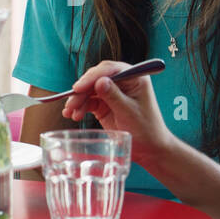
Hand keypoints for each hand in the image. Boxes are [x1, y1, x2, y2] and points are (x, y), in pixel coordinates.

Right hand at [59, 60, 175, 165]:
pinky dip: (81, 107)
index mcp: (134, 77)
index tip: (78, 87)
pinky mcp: (105, 103)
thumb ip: (114, 96)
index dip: (92, 77)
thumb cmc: (146, 129)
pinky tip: (75, 114)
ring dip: (78, 100)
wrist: (149, 148)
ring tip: (70, 112)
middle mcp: (123, 81)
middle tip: (71, 101)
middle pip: (97, 77)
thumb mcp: (129, 112)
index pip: (110, 70)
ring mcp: (113, 92)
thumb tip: (99, 82)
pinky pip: (89, 100)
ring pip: (90, 89)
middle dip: (82, 90)